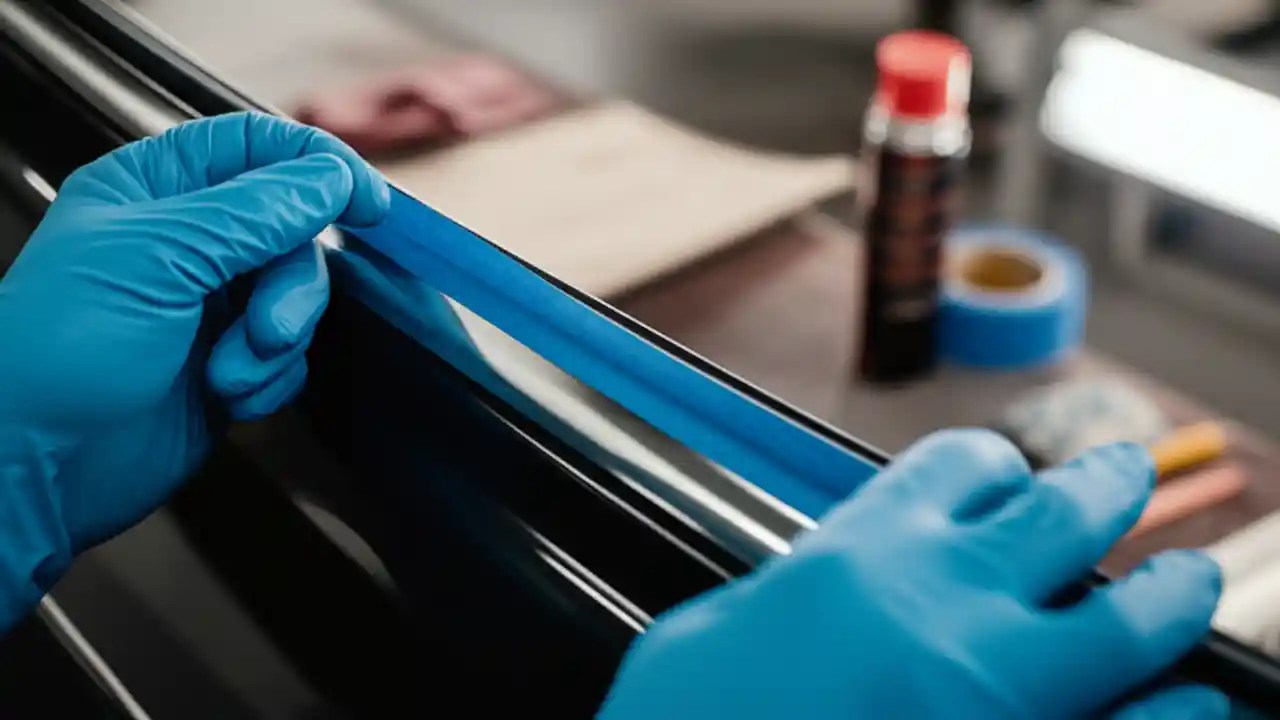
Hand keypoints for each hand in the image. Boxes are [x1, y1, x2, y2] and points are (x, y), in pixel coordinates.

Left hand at [0, 112, 387, 623]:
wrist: (37, 467)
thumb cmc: (58, 353)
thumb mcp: (159, 259)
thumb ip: (256, 212)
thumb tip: (331, 178)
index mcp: (154, 191)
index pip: (256, 147)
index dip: (316, 166)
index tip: (367, 202)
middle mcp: (188, 242)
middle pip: (293, 231)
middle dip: (291, 286)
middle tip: (267, 328)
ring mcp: (211, 307)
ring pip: (300, 298)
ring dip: (278, 342)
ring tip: (231, 374)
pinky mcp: (231, 365)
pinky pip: (293, 357)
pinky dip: (273, 380)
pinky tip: (228, 398)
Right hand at [599, 430, 1226, 718]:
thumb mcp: (717, 629)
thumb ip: (799, 591)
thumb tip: (834, 583)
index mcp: (861, 556)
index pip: (960, 469)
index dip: (990, 465)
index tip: (1002, 477)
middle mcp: (944, 608)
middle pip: (1065, 514)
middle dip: (1110, 485)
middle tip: (1130, 475)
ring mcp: (998, 695)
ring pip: (1130, 624)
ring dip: (1172, 599)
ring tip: (1187, 588)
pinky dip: (1173, 715)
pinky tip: (1190, 706)